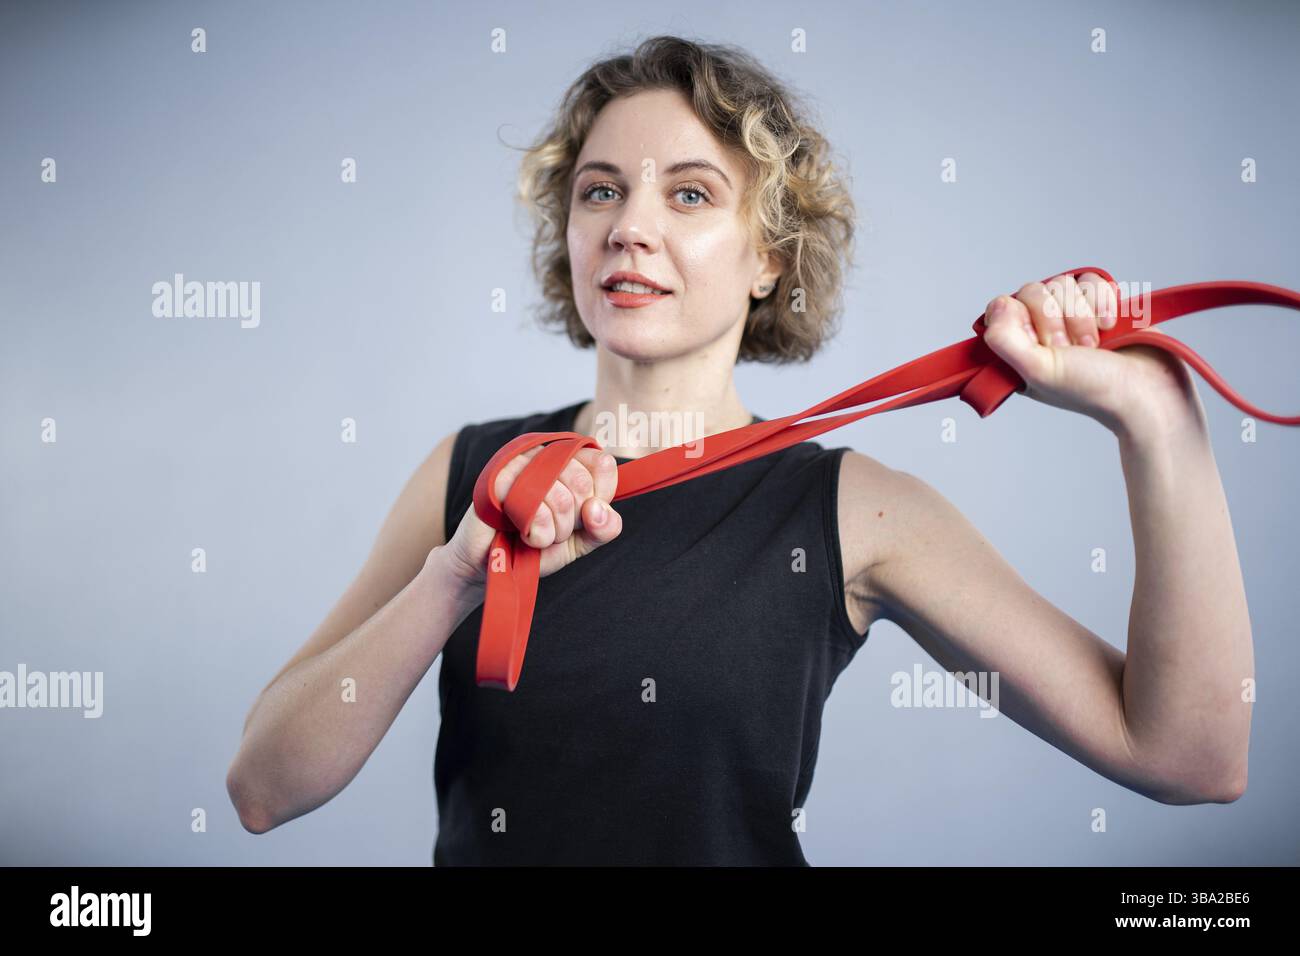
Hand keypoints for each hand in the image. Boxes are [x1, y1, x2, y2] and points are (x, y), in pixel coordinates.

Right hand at [442, 445, 621, 588]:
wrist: (488, 564)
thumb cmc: (533, 546)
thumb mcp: (580, 541)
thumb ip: (604, 527)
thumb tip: (598, 509)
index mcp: (567, 461)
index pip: (603, 465)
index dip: (600, 498)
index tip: (582, 516)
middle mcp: (543, 455)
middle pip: (582, 484)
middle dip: (572, 522)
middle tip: (552, 528)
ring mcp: (519, 464)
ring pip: (560, 497)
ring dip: (553, 530)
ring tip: (534, 532)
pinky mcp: (497, 481)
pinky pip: (535, 509)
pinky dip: (536, 533)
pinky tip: (522, 533)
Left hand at [980, 271, 1198, 431]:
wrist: (1147, 390)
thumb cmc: (1093, 389)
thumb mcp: (1038, 371)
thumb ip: (1005, 340)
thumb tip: (999, 304)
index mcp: (1019, 349)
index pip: (1005, 306)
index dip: (1026, 320)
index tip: (1045, 346)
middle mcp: (1041, 330)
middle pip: (1035, 291)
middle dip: (1058, 321)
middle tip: (1073, 350)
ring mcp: (1071, 316)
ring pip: (1063, 284)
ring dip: (1082, 315)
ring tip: (1093, 344)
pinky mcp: (1099, 304)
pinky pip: (1090, 280)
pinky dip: (1103, 302)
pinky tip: (1110, 326)